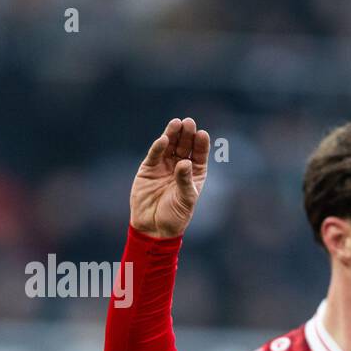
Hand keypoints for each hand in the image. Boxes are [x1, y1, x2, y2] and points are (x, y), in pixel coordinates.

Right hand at [130, 117, 209, 238]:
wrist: (153, 227)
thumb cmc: (175, 216)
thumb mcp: (185, 200)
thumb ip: (185, 181)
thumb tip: (185, 162)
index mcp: (195, 174)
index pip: (199, 156)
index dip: (201, 145)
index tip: (203, 134)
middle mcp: (180, 167)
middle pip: (184, 147)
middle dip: (187, 135)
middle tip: (189, 123)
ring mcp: (164, 166)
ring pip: (170, 146)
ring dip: (173, 135)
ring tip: (177, 123)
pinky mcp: (148, 168)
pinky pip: (155, 155)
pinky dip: (158, 147)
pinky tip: (164, 139)